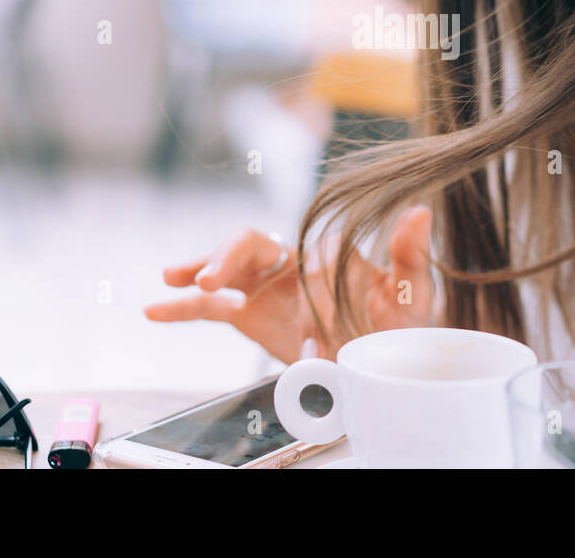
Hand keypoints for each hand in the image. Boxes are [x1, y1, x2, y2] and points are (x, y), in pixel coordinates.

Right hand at [144, 206, 435, 363]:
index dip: (285, 282)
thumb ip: (409, 256)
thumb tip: (420, 212)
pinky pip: (209, 308)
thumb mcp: (411, 294)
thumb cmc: (399, 324)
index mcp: (325, 249)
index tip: (295, 328)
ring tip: (175, 280)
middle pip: (248, 244)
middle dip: (224, 256)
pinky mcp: (251, 315)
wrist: (381, 362)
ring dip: (200, 268)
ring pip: (226, 267)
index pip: (296, 250)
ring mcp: (267, 288)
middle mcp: (291, 262)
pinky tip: (154, 309)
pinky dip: (181, 309)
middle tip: (206, 279)